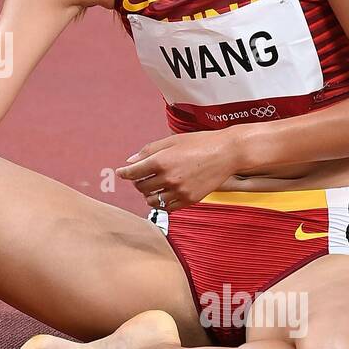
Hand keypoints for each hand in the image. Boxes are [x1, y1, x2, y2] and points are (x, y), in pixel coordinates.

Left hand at [117, 129, 242, 209]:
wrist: (227, 153)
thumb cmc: (200, 143)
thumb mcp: (172, 141)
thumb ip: (149, 151)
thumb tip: (130, 161)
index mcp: (162, 161)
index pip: (133, 172)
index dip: (124, 173)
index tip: (121, 173)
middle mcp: (169, 178)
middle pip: (141, 187)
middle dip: (138, 182)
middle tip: (142, 176)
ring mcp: (180, 191)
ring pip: (152, 200)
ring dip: (148, 194)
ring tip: (153, 186)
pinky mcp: (190, 200)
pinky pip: (167, 207)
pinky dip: (162, 202)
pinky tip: (164, 194)